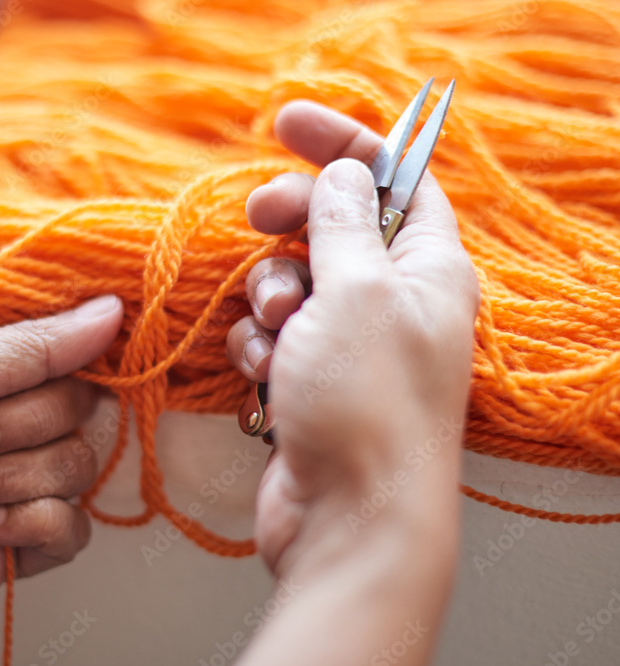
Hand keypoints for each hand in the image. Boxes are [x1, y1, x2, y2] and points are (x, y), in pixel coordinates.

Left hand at [0, 295, 122, 635]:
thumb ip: (32, 347)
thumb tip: (111, 308)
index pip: (69, 363)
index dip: (62, 370)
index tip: (25, 378)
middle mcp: (6, 429)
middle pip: (78, 416)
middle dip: (14, 430)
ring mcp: (12, 488)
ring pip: (76, 471)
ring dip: (8, 478)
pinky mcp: (15, 549)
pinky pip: (72, 532)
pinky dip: (29, 524)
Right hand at [227, 101, 478, 580]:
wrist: (350, 519)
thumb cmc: (366, 400)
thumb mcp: (354, 291)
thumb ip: (342, 223)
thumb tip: (342, 176)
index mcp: (429, 268)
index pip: (395, 180)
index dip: (344, 145)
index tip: (283, 123)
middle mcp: (393, 303)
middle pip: (332, 227)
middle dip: (288, 222)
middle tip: (259, 216)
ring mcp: (349, 347)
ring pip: (289, 283)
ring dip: (267, 297)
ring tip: (277, 331)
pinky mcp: (310, 384)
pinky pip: (271, 338)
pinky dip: (259, 347)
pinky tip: (264, 375)